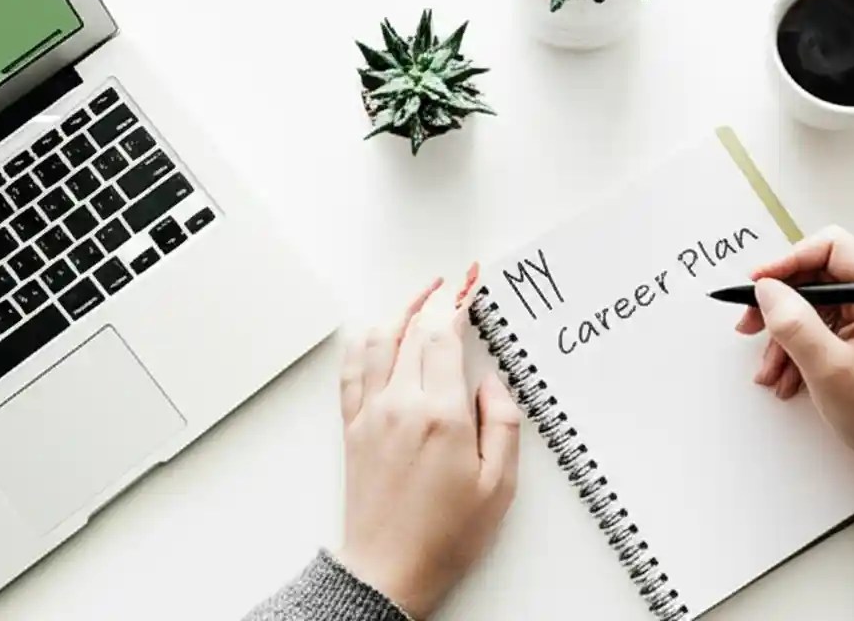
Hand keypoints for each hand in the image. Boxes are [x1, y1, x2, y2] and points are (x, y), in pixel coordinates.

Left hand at [337, 279, 520, 617]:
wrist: (389, 570)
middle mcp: (400, 405)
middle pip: (413, 332)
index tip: (470, 285)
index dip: (458, 303)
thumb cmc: (445, 536)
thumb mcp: (499, 486)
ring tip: (419, 297)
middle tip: (454, 284)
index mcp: (440, 415)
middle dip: (435, 301)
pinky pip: (351, 371)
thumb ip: (502, 424)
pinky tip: (373, 333)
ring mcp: (371, 415)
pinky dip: (362, 343)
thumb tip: (491, 382)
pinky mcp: (353, 429)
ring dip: (399, 311)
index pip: (444, 336)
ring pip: (378, 342)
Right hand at [736, 227, 853, 505]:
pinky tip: (785, 379)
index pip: (832, 248)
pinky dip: (797, 350)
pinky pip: (821, 330)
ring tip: (768, 373)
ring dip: (784, 336)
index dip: (789, 261)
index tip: (756, 285)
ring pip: (813, 307)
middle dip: (779, 305)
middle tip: (748, 327)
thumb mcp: (828, 368)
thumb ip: (794, 323)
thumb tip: (765, 288)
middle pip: (817, 277)